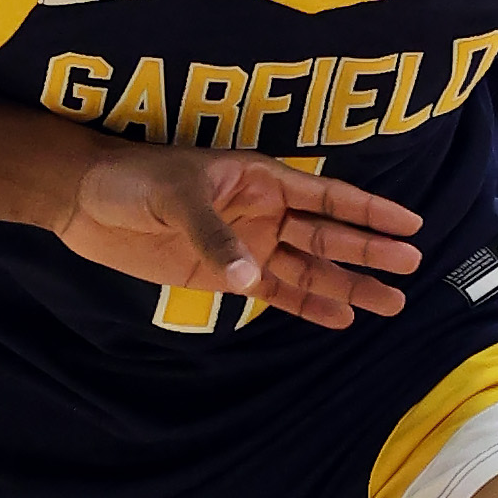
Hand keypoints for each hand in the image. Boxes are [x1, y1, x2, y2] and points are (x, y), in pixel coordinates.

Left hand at [60, 147, 422, 329]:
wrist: (86, 201)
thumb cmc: (132, 180)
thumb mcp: (175, 197)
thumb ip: (215, 235)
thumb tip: (249, 279)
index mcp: (260, 179)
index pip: (327, 196)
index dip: (369, 209)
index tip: (410, 224)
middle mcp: (263, 213)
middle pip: (328, 235)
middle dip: (369, 251)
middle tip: (412, 266)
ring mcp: (248, 246)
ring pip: (309, 268)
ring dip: (347, 284)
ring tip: (389, 304)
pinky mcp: (225, 276)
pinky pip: (276, 293)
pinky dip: (307, 306)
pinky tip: (340, 318)